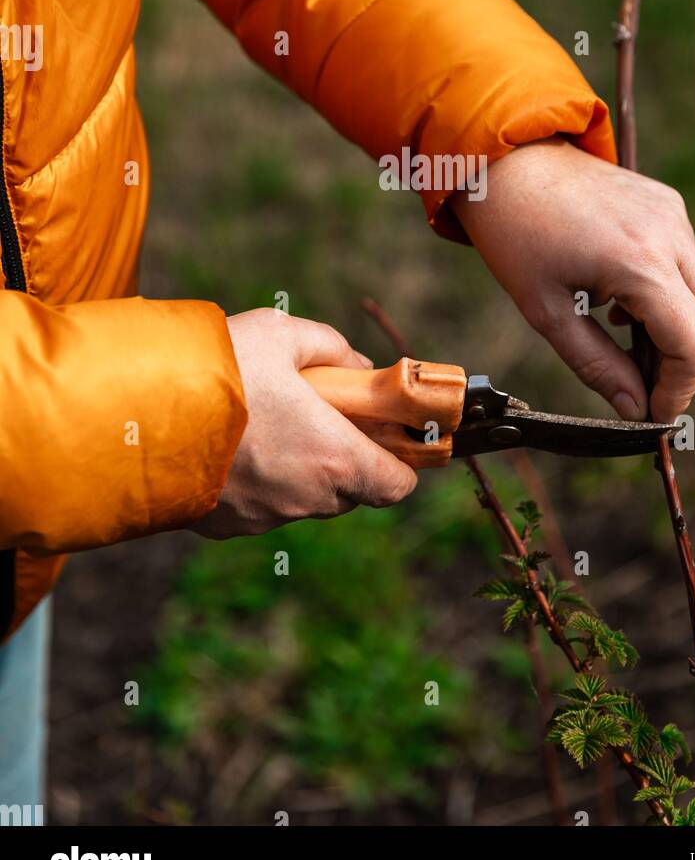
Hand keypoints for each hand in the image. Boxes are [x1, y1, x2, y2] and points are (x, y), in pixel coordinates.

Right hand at [194, 310, 416, 537]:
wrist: (132, 414)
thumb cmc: (217, 369)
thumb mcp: (281, 333)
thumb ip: (330, 346)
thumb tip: (354, 365)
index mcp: (334, 457)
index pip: (395, 486)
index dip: (397, 463)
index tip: (383, 435)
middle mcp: (305, 499)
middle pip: (348, 492)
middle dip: (342, 458)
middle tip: (319, 417)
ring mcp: (262, 518)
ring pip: (301, 499)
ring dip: (297, 469)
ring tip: (264, 423)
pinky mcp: (224, 527)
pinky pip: (256, 506)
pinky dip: (255, 481)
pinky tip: (229, 445)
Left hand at [451, 138, 694, 422]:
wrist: (506, 160)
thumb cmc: (516, 235)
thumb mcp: (547, 312)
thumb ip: (597, 366)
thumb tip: (635, 411)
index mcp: (640, 263)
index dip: (678, 391)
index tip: (652, 415)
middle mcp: (671, 235)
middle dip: (687, 367)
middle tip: (642, 385)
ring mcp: (675, 216)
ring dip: (679, 331)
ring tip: (622, 339)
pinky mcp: (670, 205)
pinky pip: (690, 266)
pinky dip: (669, 296)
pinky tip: (620, 300)